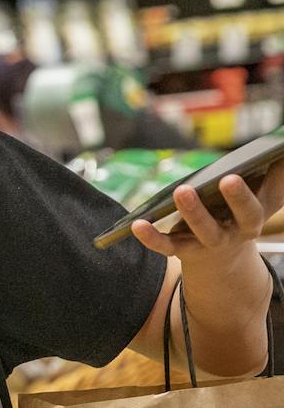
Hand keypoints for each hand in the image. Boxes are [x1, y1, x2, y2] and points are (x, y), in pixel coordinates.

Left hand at [132, 161, 283, 262]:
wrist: (221, 259)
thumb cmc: (239, 214)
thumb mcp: (259, 198)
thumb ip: (272, 177)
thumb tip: (280, 148)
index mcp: (256, 217)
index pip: (264, 203)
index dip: (266, 187)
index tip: (261, 165)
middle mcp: (236, 233)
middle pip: (243, 216)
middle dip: (238, 198)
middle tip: (229, 178)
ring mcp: (209, 243)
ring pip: (204, 230)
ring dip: (193, 211)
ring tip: (182, 190)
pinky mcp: (182, 250)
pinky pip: (166, 246)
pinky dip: (150, 237)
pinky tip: (137, 224)